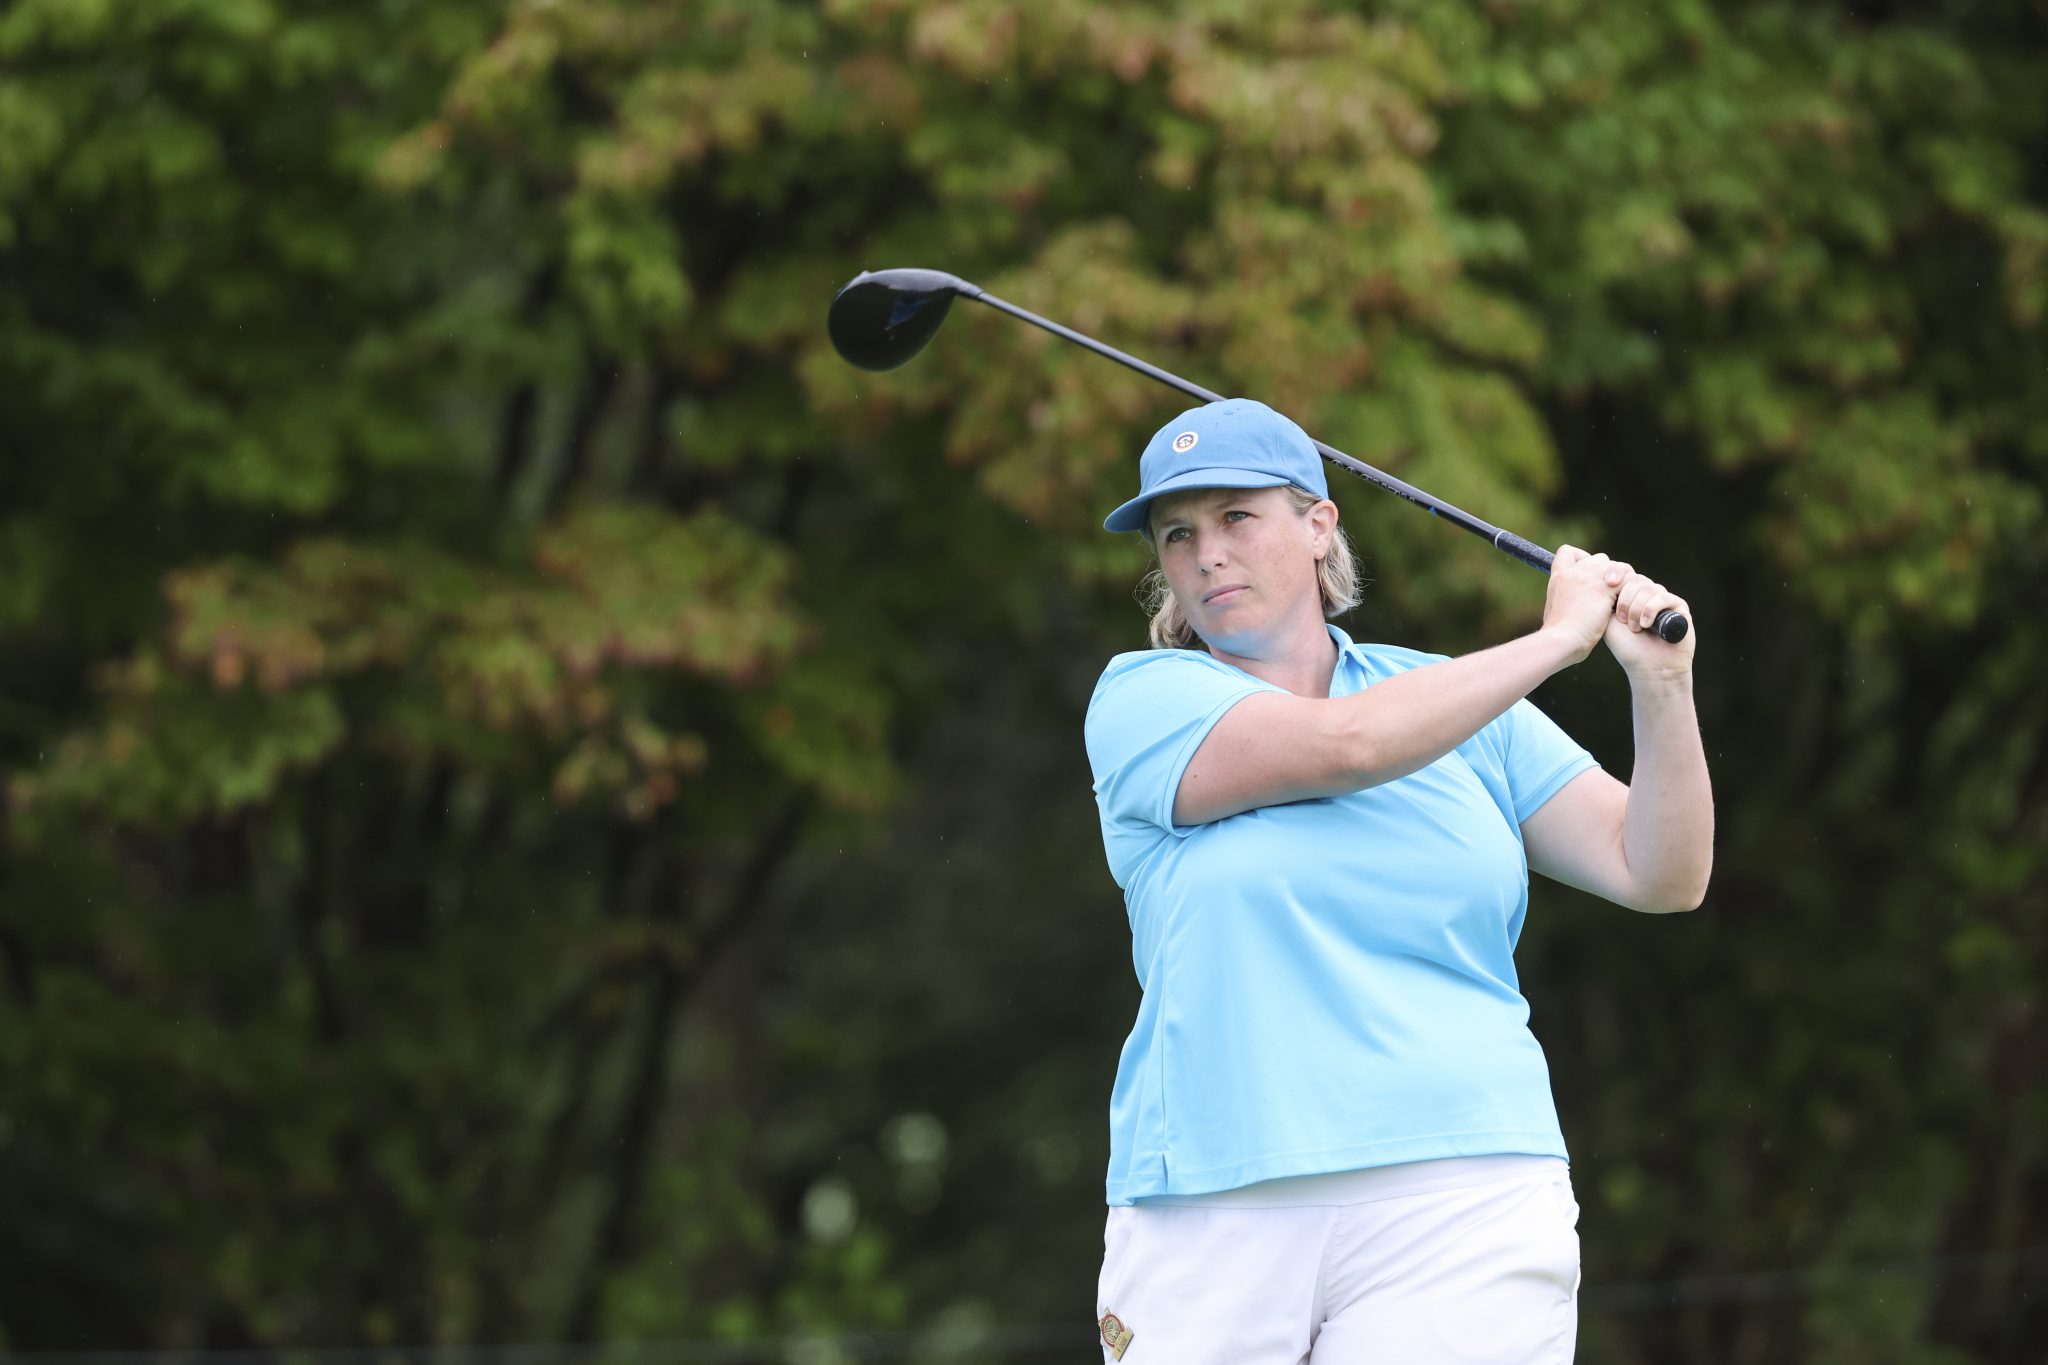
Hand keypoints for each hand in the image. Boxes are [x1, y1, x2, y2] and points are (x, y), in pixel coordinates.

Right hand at [1541, 544, 1623, 660]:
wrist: (1561, 640)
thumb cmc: (1557, 634)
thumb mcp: (1553, 611)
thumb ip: (1563, 599)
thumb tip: (1569, 604)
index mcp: (1559, 577)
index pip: (1568, 552)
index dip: (1581, 559)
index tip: (1586, 575)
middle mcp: (1574, 572)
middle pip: (1599, 558)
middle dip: (1608, 573)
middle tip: (1610, 594)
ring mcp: (1589, 578)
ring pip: (1617, 566)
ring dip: (1622, 582)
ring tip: (1619, 601)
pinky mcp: (1604, 588)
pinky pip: (1628, 580)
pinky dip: (1630, 592)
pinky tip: (1625, 608)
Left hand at [1601, 566, 1697, 679]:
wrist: (1649, 668)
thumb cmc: (1627, 647)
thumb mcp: (1608, 620)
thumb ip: (1607, 598)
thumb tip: (1607, 577)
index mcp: (1630, 595)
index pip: (1624, 573)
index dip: (1616, 573)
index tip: (1607, 582)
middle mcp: (1647, 595)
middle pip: (1635, 579)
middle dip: (1625, 600)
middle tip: (1622, 620)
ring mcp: (1663, 599)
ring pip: (1647, 587)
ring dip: (1636, 608)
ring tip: (1634, 628)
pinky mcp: (1679, 606)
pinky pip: (1662, 597)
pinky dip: (1650, 610)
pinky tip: (1644, 625)